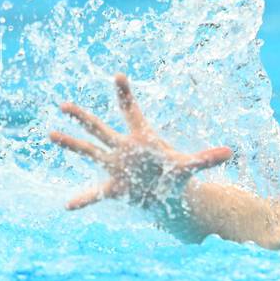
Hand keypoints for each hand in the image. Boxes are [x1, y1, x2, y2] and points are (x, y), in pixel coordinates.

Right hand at [49, 73, 231, 213]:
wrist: (166, 194)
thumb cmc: (174, 174)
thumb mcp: (189, 166)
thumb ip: (206, 159)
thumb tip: (230, 152)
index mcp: (142, 138)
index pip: (132, 111)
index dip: (125, 94)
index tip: (118, 75)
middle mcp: (123, 148)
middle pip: (100, 128)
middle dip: (83, 117)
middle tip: (64, 104)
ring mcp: (115, 166)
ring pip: (89, 151)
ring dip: (71, 144)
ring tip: (50, 133)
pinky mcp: (114, 187)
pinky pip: (95, 193)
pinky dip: (83, 200)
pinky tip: (67, 205)